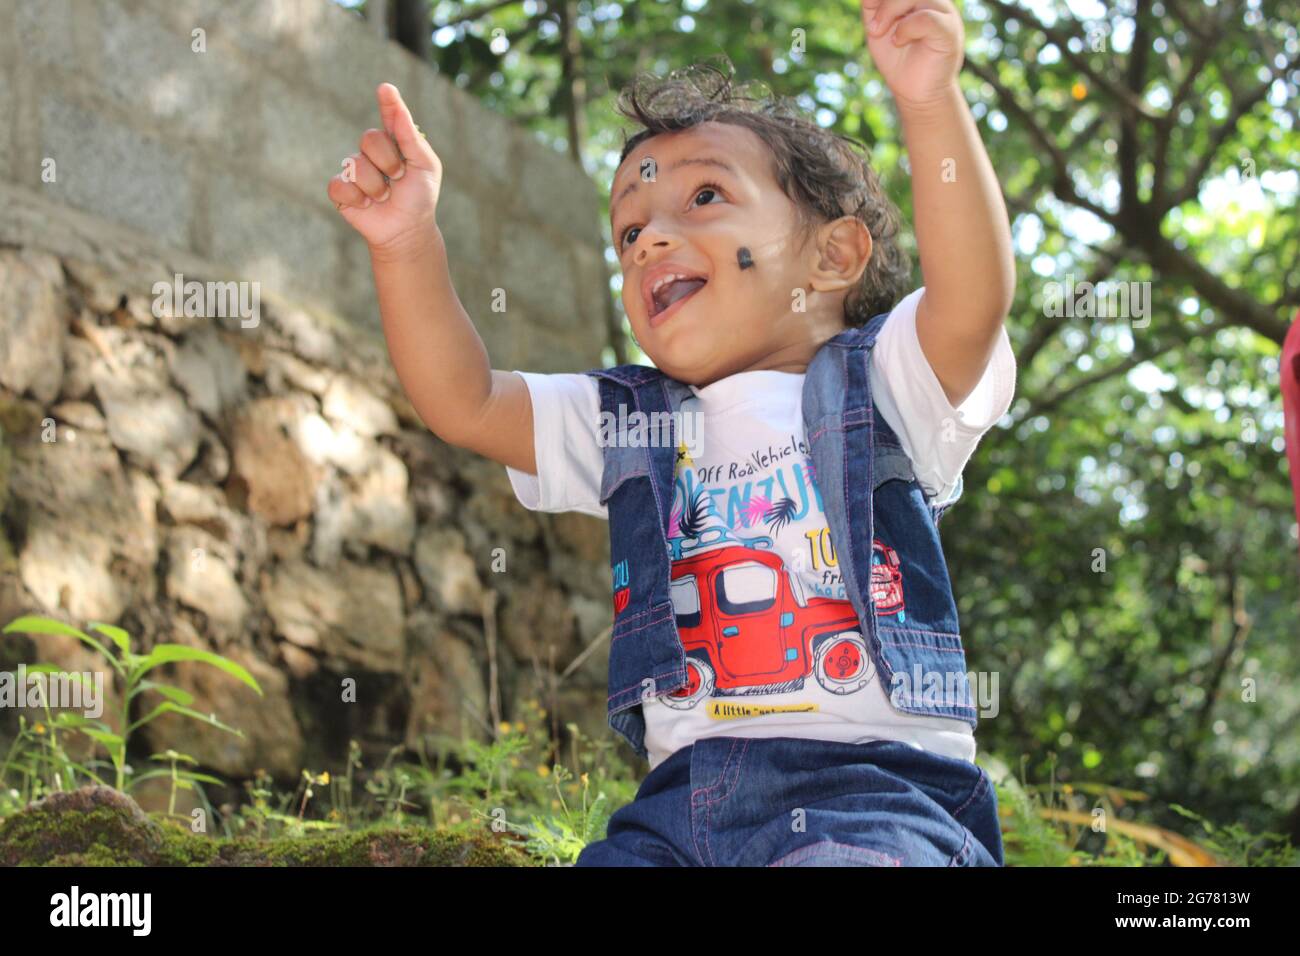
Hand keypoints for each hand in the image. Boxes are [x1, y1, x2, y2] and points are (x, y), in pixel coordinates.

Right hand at [328, 83, 442, 257]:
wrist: (407, 230)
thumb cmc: (419, 198)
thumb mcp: (424, 165)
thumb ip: (410, 136)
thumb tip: (395, 102)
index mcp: (395, 142)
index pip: (390, 116)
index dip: (387, 102)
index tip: (386, 89)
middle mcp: (372, 152)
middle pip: (370, 138)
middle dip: (388, 162)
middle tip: (398, 178)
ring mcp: (354, 170)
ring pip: (356, 165)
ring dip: (376, 187)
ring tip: (386, 197)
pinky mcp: (342, 191)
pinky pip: (341, 185)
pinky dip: (358, 198)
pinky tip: (367, 205)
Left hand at [860, 0, 963, 112]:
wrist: (915, 92)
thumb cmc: (898, 60)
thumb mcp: (878, 28)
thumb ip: (874, 5)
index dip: (882, 0)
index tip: (872, 21)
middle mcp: (934, 0)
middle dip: (884, 4)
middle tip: (874, 30)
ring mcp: (944, 12)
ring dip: (890, 12)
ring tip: (883, 35)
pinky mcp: (949, 30)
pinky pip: (927, 17)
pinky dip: (906, 28)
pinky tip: (898, 41)